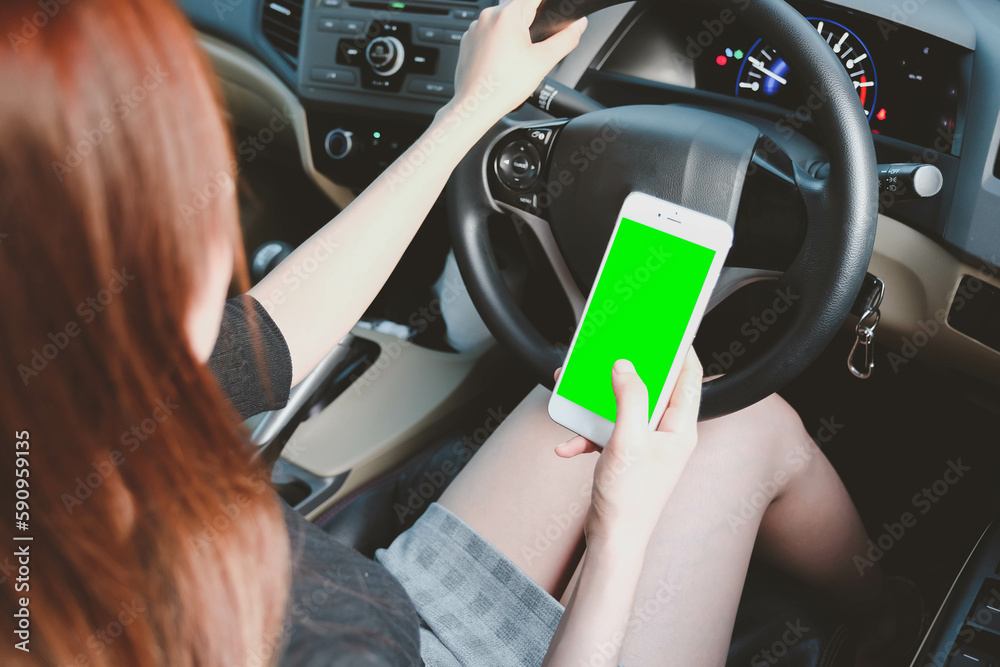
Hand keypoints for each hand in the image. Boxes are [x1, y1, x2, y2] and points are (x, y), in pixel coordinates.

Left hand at [452, 0, 586, 122]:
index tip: (550, 16)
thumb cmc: (504, 86)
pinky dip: (497, 45)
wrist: (476, 105)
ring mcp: (475, 28)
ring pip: (503, 24)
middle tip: (531, 51)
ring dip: (513, 36)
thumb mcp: (544, 61)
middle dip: (530, 26)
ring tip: (515, 61)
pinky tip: (501, 64)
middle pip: (518, 11)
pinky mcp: (468, 41)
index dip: (547, 6)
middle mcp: (488, 16)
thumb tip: (579, 25)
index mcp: (507, 15)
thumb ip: (566, 39)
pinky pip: (488, 35)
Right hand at [555, 349, 703, 549]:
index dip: (681, 350)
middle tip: (615, 350)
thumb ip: (630, 398)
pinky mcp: (627, 457)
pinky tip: (568, 444)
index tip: (669, 330)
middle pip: (652, 389)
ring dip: (600, 402)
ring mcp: (647, 446)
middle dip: (629, 371)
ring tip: (578, 391)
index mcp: (680, 429)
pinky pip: (607, 434)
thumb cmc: (629, 499)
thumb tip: (627, 366)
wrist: (613, 541)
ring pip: (624, 408)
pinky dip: (587, 435)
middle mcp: (667, 435)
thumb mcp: (628, 440)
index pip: (689, 378)